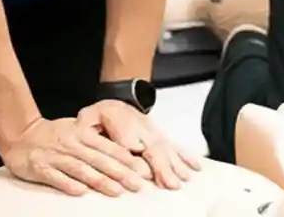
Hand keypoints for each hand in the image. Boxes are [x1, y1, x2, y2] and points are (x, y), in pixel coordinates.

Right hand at [0, 116, 151, 196]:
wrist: (21, 134)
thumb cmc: (55, 135)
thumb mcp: (78, 131)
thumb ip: (99, 141)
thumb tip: (127, 154)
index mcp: (84, 134)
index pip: (110, 148)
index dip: (128, 160)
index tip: (144, 170)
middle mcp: (72, 144)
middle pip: (100, 160)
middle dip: (120, 173)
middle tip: (138, 184)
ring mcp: (56, 156)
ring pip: (81, 169)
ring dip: (99, 180)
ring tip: (116, 191)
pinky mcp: (40, 167)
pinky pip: (56, 177)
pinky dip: (68, 184)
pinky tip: (81, 192)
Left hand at [76, 100, 200, 189]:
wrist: (118, 100)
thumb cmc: (102, 114)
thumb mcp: (88, 117)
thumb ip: (88, 127)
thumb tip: (92, 137)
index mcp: (120, 120)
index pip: (129, 142)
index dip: (137, 157)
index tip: (145, 173)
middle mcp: (141, 127)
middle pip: (154, 148)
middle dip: (163, 166)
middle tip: (170, 183)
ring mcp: (154, 132)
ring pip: (167, 148)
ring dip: (176, 165)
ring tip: (183, 180)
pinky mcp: (161, 137)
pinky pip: (176, 146)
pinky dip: (187, 157)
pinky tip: (195, 167)